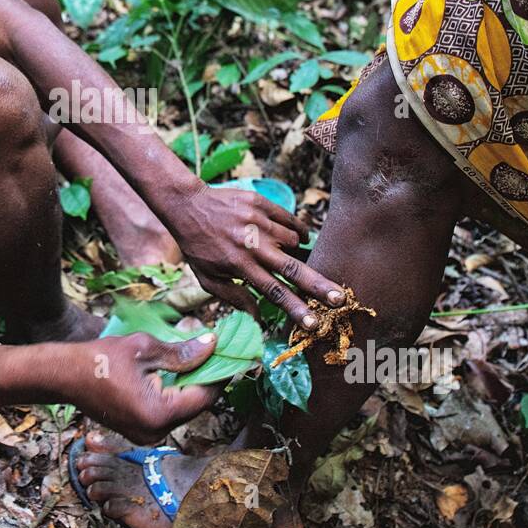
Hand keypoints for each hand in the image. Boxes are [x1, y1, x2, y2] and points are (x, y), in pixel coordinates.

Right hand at [69, 333, 220, 443]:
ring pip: (183, 409)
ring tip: (193, 356)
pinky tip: (175, 371)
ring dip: (190, 384)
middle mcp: (155, 432)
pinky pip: (168, 413)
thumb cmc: (99, 360)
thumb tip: (211, 345)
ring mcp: (147, 435)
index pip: (204, 396)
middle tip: (210, 350)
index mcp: (158, 414)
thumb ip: (181, 352)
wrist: (64, 377)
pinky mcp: (140, 431)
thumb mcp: (143, 348)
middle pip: (195, 405)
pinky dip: (175, 393)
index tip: (228, 353)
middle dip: (204, 377)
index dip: (218, 373)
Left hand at [165, 185, 346, 328]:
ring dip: (294, 251)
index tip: (314, 323)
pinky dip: (296, 230)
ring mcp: (258, 222)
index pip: (273, 292)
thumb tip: (258, 319)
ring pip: (292, 242)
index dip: (295, 309)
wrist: (187, 205)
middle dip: (318, 285)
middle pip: (292, 269)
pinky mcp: (261, 204)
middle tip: (341, 298)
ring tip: (280, 253)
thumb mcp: (207, 278)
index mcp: (239, 266)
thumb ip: (234, 297)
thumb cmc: (198, 247)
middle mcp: (252, 245)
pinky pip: (290, 220)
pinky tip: (296, 237)